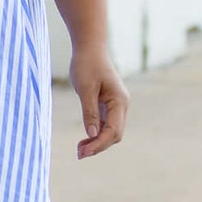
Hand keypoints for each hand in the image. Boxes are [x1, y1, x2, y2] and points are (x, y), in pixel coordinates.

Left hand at [70, 42, 127, 158]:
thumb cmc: (86, 64)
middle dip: (98, 146)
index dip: (99, 144)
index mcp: (119, 101)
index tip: (83, 152)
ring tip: (79, 150)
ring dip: (97, 142)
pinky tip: (84, 140)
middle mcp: (122, 105)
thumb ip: (89, 111)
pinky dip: (96, 134)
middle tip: (78, 154)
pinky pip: (106, 125)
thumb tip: (92, 134)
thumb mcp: (85, 88)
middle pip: (115, 135)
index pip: (113, 130)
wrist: (90, 47)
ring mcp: (117, 106)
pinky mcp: (109, 105)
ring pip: (111, 132)